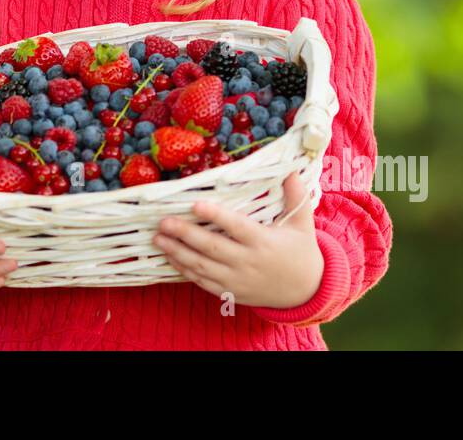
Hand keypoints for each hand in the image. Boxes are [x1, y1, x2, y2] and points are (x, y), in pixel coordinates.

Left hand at [152, 172, 323, 309]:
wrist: (305, 292)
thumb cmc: (301, 252)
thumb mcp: (302, 225)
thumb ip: (296, 197)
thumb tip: (291, 170)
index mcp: (264, 242)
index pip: (237, 227)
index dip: (216, 216)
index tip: (195, 204)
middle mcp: (248, 262)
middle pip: (212, 247)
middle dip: (185, 234)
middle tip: (163, 222)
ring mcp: (237, 280)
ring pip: (202, 266)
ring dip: (178, 253)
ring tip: (158, 239)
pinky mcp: (231, 292)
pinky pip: (203, 282)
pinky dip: (185, 271)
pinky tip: (171, 258)